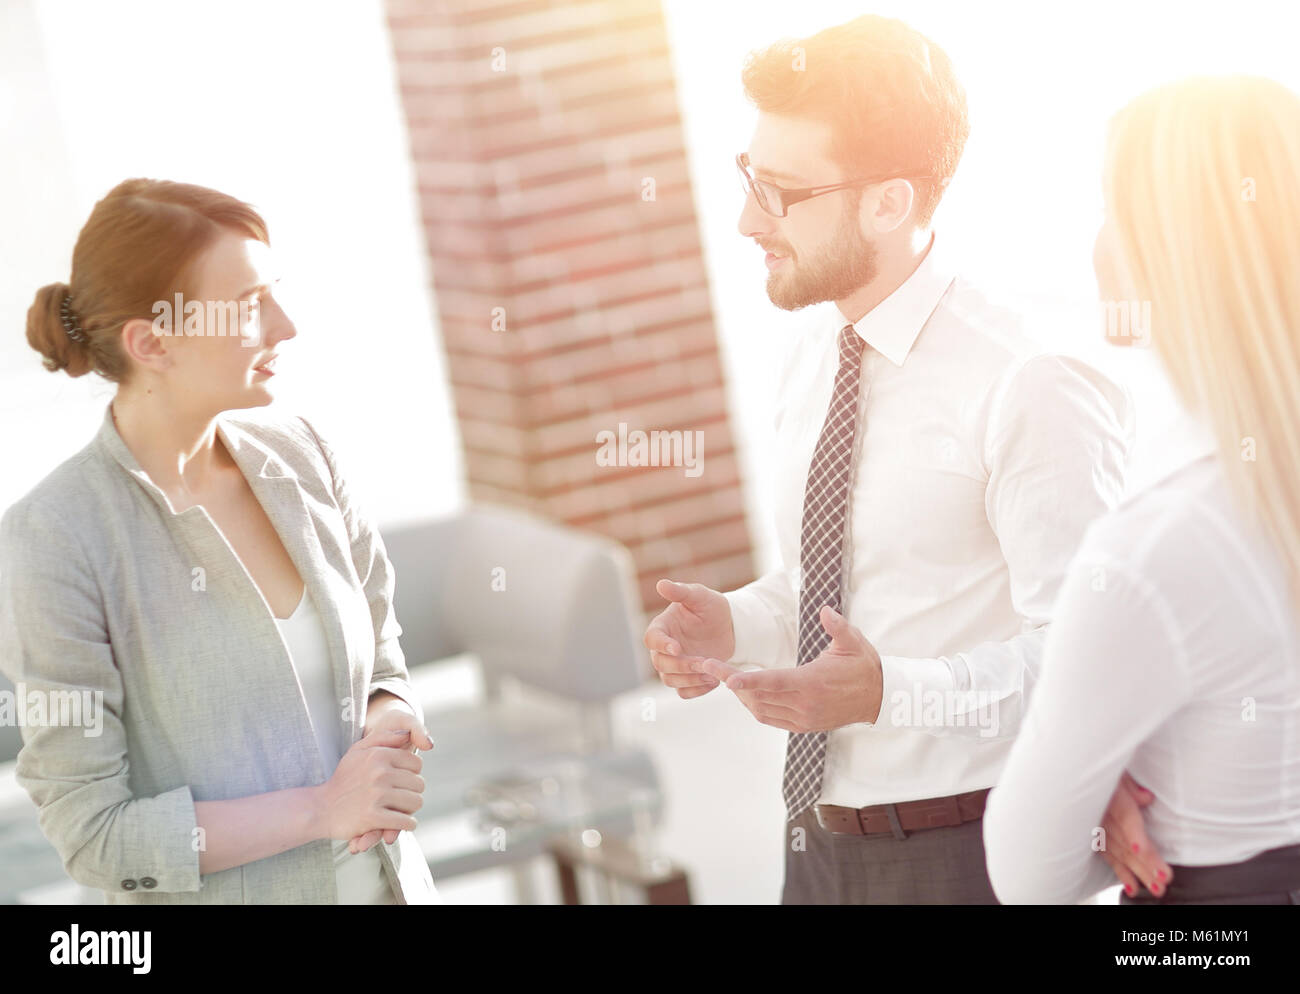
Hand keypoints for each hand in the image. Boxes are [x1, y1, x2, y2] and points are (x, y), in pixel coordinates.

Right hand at [348, 702, 433, 853]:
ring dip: (410, 809)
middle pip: (419, 784)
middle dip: (412, 792)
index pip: (416, 764)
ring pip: (416, 802)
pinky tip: (399, 823)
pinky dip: (406, 824)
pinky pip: (405, 821)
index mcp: (378, 755)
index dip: (412, 775)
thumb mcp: (358, 751)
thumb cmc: (343, 778)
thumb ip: (384, 737)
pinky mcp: (373, 816)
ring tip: (398, 810)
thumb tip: (407, 734)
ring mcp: (376, 795)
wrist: (320, 808)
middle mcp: (379, 772)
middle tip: (399, 798)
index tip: (401, 782)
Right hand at [643, 578, 735, 699]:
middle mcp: (664, 649)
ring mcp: (674, 665)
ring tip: (712, 673)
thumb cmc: (712, 607)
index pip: (652, 639)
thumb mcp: (699, 596)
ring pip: (670, 680)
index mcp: (662, 628)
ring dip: (690, 679)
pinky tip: (713, 681)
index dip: (661, 645)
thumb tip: (661, 584)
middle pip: (660, 664)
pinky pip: (684, 692)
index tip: (677, 648)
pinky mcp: (687, 679)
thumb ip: (681, 592)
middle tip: (703, 662)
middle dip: (681, 665)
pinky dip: (697, 690)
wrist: (730, 627)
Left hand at [696, 606, 882, 730]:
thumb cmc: (863, 665)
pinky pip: (770, 718)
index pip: (773, 682)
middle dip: (732, 682)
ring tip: (725, 677)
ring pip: (761, 710)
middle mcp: (805, 704)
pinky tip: (746, 693)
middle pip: (759, 696)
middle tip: (709, 666)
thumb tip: (825, 611)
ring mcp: (803, 718)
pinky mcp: (803, 726)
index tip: (726, 678)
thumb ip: (837, 626)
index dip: (748, 681)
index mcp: (813, 683)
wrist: (879, 698)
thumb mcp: (853, 642)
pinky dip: (754, 706)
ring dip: (741, 695)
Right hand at [1099, 771, 1172, 897]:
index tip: (1141, 849)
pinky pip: (1107, 856)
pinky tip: (1132, 887)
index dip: (1132, 834)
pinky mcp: (1093, 835)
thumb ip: (1130, 784)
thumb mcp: (1115, 768)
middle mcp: (1101, 816)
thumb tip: (1147, 798)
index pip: (1125, 817)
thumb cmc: (1097, 765)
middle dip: (1144, 862)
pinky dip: (1120, 872)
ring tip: (1156, 889)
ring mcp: (1096, 827)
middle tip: (1163, 881)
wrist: (1070, 769)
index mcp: (1110, 796)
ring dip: (1137, 873)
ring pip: (1119, 853)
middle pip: (1125, 842)